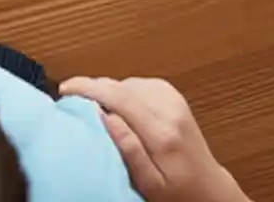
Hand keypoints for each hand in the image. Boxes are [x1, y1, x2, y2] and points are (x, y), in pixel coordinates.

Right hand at [59, 77, 249, 201]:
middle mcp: (169, 109)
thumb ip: (129, 149)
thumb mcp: (149, 182)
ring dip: (108, 89)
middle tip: (71, 98)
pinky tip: (117, 105)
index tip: (65, 89)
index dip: (88, 88)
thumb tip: (106, 116)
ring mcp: (173, 100)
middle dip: (92, 87)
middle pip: (122, 85)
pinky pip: (139, 83)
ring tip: (93, 105)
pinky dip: (123, 89)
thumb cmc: (176, 191)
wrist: (208, 188)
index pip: (119, 97)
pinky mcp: (173, 96)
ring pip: (128, 82)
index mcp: (162, 132)